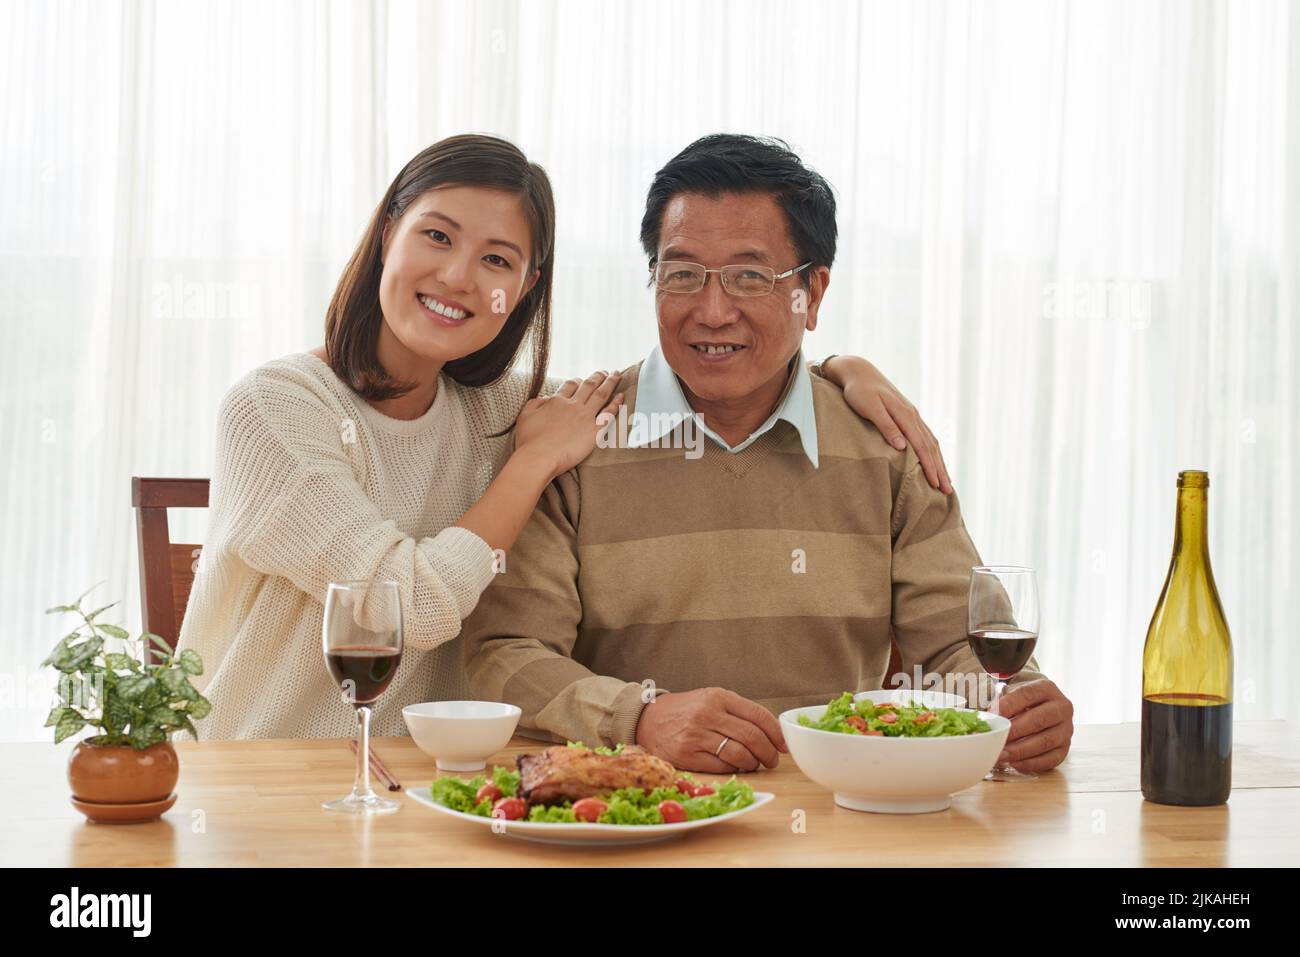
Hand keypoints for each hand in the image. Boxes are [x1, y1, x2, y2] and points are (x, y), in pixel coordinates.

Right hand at [513, 371, 622, 477]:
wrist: (538, 458)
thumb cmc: (528, 442)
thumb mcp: (525, 417)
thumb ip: (534, 404)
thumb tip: (545, 399)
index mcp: (556, 401)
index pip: (570, 385)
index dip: (577, 381)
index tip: (580, 380)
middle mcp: (573, 405)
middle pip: (589, 385)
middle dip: (598, 376)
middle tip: (605, 372)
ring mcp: (585, 417)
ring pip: (601, 394)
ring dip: (610, 382)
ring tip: (617, 375)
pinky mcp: (594, 432)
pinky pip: (608, 414)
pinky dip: (616, 404)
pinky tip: (622, 397)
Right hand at [634, 687, 786, 772]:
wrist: (647, 719)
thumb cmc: (686, 711)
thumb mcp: (710, 699)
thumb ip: (738, 712)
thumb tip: (772, 733)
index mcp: (718, 697)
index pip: (758, 715)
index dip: (776, 733)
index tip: (784, 745)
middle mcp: (708, 714)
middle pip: (752, 737)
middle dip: (769, 752)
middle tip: (773, 760)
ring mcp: (697, 735)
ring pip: (739, 754)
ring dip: (754, 763)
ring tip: (755, 764)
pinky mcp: (687, 755)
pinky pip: (722, 767)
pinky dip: (735, 769)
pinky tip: (736, 766)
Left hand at [822, 356, 952, 492]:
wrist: (858, 371)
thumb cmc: (859, 391)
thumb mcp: (870, 407)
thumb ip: (886, 426)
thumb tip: (902, 447)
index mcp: (905, 415)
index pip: (922, 446)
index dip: (930, 467)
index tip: (936, 484)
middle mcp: (913, 415)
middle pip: (931, 447)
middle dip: (940, 469)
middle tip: (947, 490)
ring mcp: (912, 414)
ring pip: (931, 442)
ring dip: (939, 462)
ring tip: (945, 480)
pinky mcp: (907, 414)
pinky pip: (925, 436)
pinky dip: (932, 450)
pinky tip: (934, 459)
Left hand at [993, 678, 1073, 771]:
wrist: (1043, 708)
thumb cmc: (1023, 702)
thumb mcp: (1014, 694)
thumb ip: (1001, 703)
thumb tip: (988, 719)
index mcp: (1047, 689)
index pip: (1027, 694)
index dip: (1009, 705)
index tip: (993, 715)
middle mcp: (1062, 707)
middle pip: (1039, 719)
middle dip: (1015, 731)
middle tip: (996, 740)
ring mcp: (1066, 729)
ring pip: (1045, 741)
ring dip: (1021, 751)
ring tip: (1001, 755)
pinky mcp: (1065, 748)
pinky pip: (1051, 759)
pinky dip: (1031, 763)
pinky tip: (1015, 764)